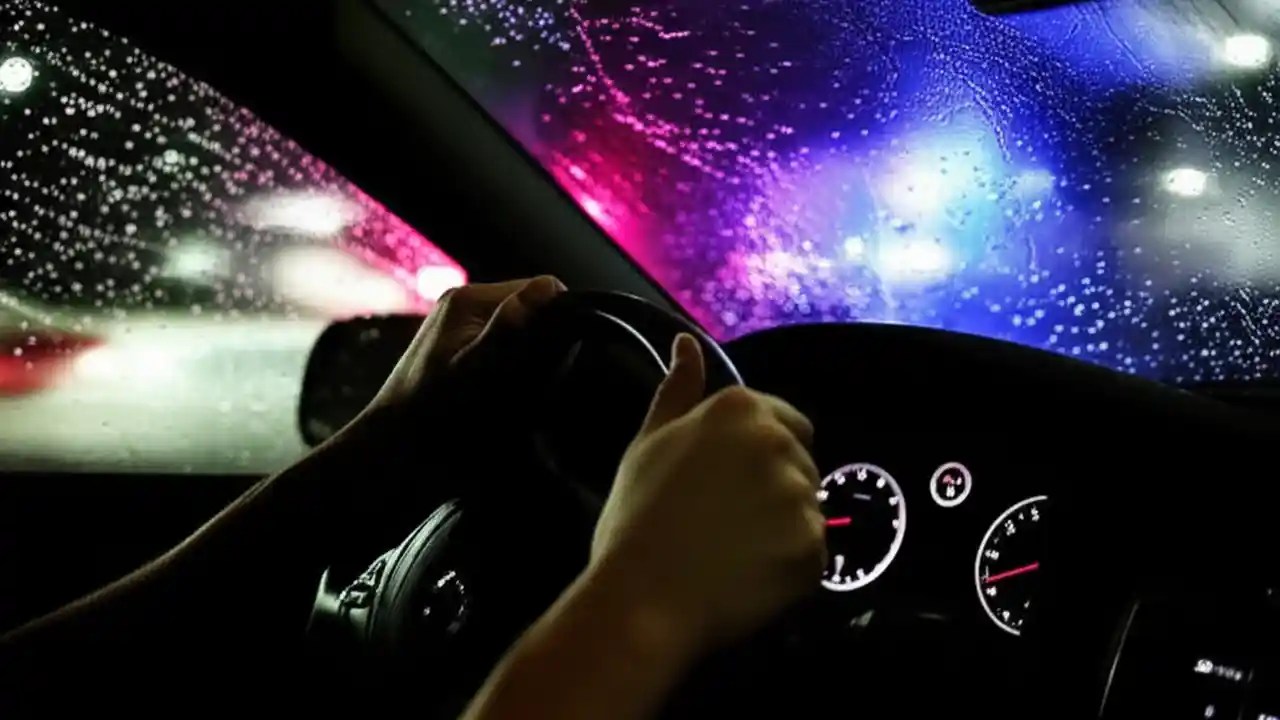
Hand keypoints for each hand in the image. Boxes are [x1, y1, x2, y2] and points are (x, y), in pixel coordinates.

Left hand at [327, 276, 565, 515]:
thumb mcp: (478, 373)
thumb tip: (548, 286)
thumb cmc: (435, 422)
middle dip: (548, 343)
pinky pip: (507, 354)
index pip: (541, 290)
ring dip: (534, 362)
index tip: (562, 362)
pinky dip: (517, 373)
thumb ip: (510, 328)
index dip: (561, 321)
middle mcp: (465, 308)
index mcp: (469, 301)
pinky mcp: (464, 357)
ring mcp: (463, 333)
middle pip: (533, 313)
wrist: (395, 464)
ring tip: (529, 396)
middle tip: (544, 385)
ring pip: (523, 335)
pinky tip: (514, 400)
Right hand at [587, 334, 825, 659]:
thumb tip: (687, 342)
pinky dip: (788, 568)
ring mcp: (801, 497)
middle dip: (775, 488)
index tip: (725, 486)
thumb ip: (677, 390)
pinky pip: (812, 555)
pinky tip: (748, 579)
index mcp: (740, 409)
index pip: (786, 422)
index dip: (757, 456)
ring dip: (783, 529)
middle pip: (801, 463)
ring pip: (807, 510)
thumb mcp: (646, 443)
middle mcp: (779, 442)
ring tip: (734, 554)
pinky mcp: (815, 549)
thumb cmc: (636, 518)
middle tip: (726, 522)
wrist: (642, 599)